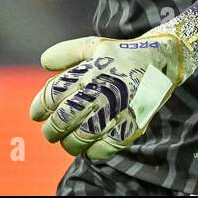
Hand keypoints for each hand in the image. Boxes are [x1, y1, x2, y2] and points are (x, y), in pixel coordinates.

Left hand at [29, 30, 189, 160]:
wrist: (160, 62)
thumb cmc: (122, 54)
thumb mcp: (94, 45)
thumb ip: (66, 52)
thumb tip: (44, 63)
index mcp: (87, 73)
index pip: (51, 97)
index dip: (39, 109)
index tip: (37, 114)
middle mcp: (99, 93)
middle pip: (62, 121)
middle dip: (51, 130)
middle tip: (50, 132)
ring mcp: (115, 112)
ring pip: (79, 139)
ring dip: (69, 144)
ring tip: (68, 141)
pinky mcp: (130, 127)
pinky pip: (103, 150)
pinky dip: (92, 152)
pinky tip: (89, 146)